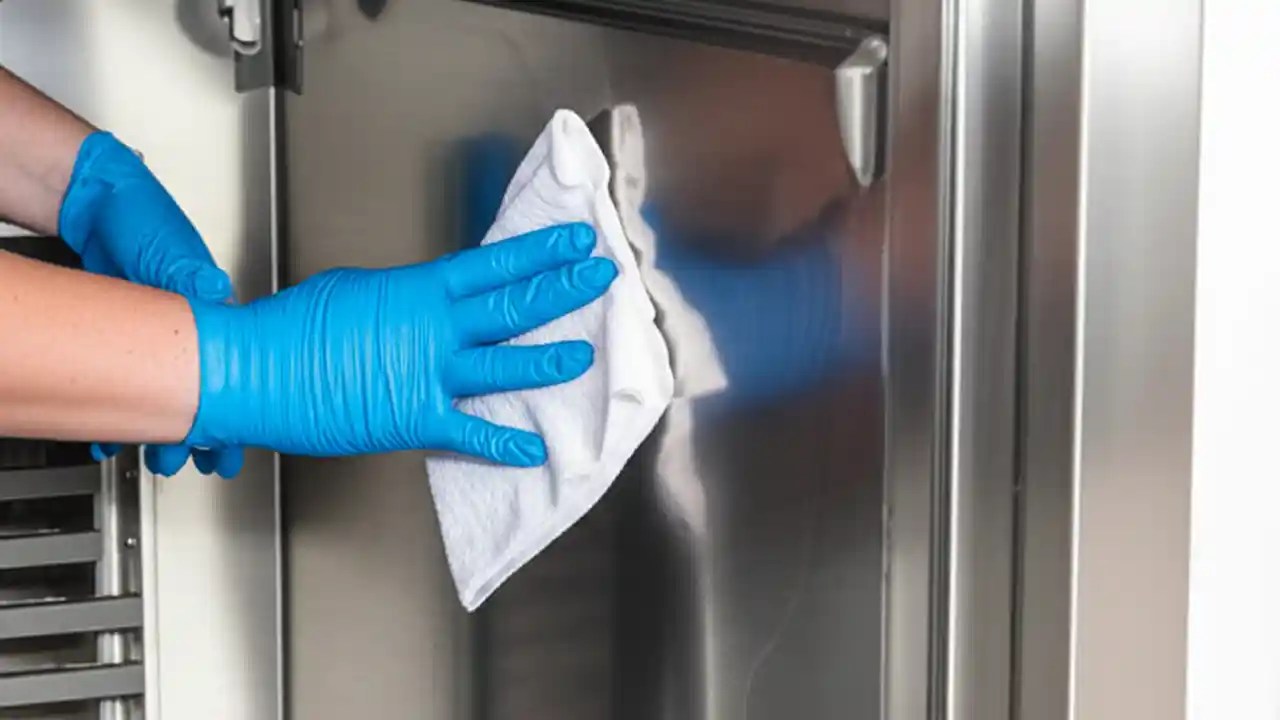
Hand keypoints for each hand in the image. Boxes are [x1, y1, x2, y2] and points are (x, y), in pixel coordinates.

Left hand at [60, 131, 241, 476]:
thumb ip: (190, 274)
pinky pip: (131, 378)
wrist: (94, 197)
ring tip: (163, 456)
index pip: (231, 373)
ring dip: (164, 426)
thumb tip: (215, 291)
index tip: (231, 447)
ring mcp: (156, 331)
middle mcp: (189, 326)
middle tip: (204, 463)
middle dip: (203, 432)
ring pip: (167, 390)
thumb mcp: (168, 247)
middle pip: (202, 390)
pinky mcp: (124, 330)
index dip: (233, 414)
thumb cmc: (141, 214)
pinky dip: (124, 404)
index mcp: (210, 309)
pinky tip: (114, 425)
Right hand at [183, 223, 616, 463]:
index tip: (576, 240)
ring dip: (549, 360)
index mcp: (418, 290)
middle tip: (602, 277)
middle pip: (513, 304)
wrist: (251, 368)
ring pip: (505, 362)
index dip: (542, 251)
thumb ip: (399, 300)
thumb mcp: (353, 293)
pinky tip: (535, 449)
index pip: (495, 264)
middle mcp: (433, 327)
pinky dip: (505, 443)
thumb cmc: (289, 329)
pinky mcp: (415, 417)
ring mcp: (428, 372)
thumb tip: (419, 305)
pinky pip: (471, 431)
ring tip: (584, 354)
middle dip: (564, 289)